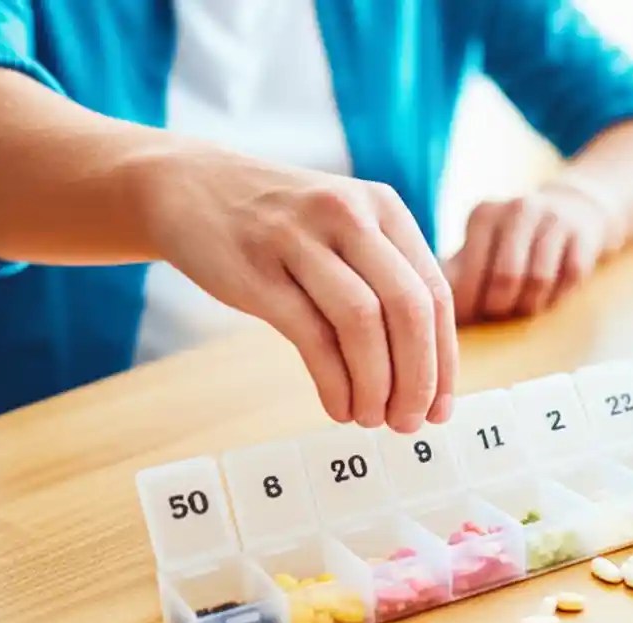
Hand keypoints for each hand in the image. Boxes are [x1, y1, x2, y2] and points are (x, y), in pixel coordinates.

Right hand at [137, 148, 456, 432]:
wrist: (188, 188)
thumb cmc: (281, 225)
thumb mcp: (345, 228)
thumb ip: (387, 280)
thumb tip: (427, 372)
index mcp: (385, 208)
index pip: (435, 293)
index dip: (444, 359)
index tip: (440, 409)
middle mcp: (350, 216)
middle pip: (408, 308)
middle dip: (417, 378)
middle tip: (408, 423)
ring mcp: (301, 240)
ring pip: (362, 324)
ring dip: (376, 386)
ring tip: (371, 419)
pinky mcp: (257, 272)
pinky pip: (311, 336)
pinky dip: (334, 383)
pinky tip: (339, 408)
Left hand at [447, 183, 620, 323]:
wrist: (574, 209)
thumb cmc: (513, 242)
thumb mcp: (481, 248)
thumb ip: (453, 275)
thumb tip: (423, 310)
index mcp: (484, 214)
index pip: (469, 271)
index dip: (467, 305)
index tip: (467, 321)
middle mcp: (518, 209)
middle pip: (505, 279)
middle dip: (499, 308)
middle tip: (496, 316)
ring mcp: (554, 219)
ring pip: (538, 280)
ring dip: (528, 304)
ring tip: (520, 307)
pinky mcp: (583, 235)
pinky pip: (568, 278)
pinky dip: (557, 295)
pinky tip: (547, 295)